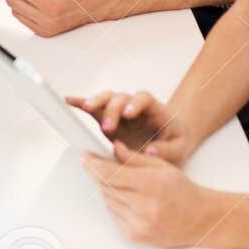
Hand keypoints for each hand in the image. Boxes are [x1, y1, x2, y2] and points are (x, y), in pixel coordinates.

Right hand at [66, 89, 193, 164]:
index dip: (135, 104)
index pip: (143, 99)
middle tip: (107, 126)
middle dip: (112, 110)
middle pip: (121, 98)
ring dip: (96, 102)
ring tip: (86, 109)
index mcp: (154, 110)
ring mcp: (120, 112)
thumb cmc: (174, 144)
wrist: (170, 144)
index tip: (128, 113)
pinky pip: (94, 109)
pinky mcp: (109, 119)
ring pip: (106, 100)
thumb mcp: (179, 149)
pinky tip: (70, 101)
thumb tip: (151, 151)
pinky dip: (81, 103)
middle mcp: (134, 107)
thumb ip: (167, 150)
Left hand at [82, 143, 218, 247]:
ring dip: (108, 189)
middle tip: (94, 163)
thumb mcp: (161, 167)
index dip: (94, 164)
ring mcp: (139, 224)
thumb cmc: (183, 191)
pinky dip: (115, 204)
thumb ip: (134, 158)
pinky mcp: (135, 236)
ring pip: (108, 200)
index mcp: (152, 185)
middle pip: (107, 187)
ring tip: (124, 184)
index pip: (112, 174)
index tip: (84, 156)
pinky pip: (114, 214)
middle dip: (98, 173)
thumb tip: (113, 147)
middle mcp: (145, 207)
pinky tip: (129, 199)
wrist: (200, 220)